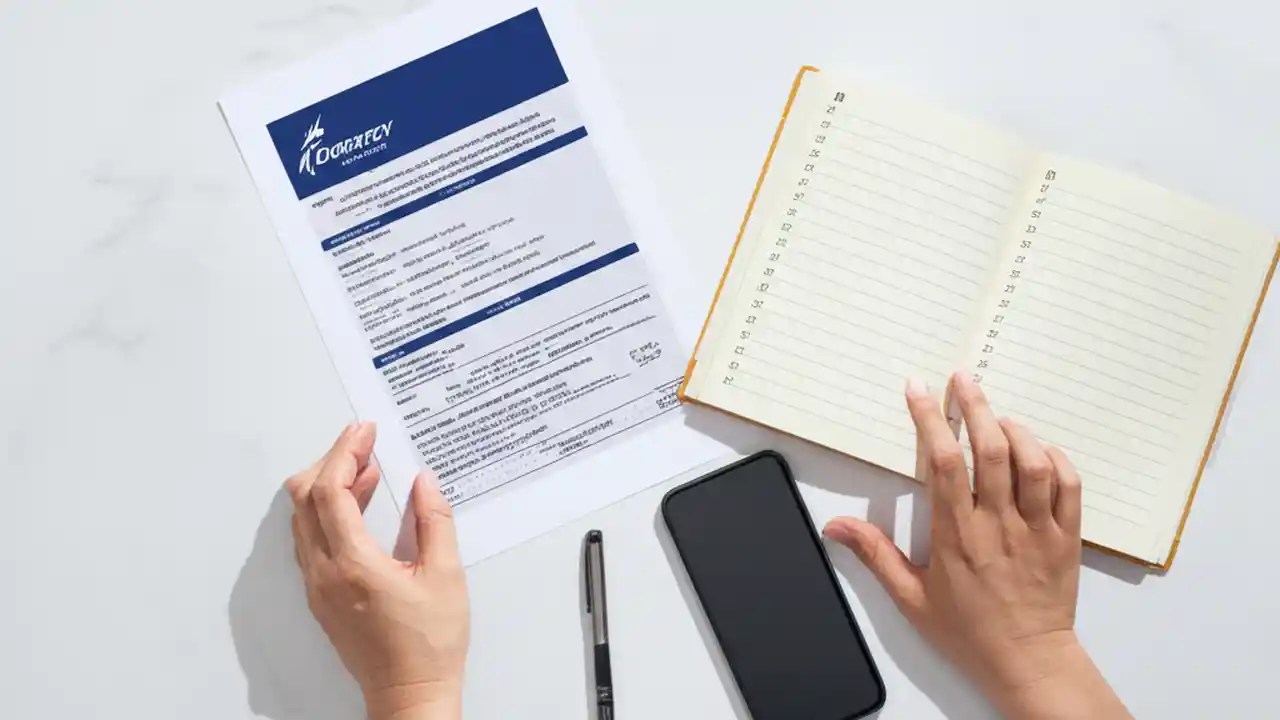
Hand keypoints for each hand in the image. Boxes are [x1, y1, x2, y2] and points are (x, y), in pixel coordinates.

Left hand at [285, 422, 469, 719]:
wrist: (410, 694)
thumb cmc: (429, 646)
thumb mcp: (445, 576)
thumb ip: (434, 522)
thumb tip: (424, 483)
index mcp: (353, 565)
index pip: (330, 492)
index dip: (344, 453)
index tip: (364, 432)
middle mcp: (324, 574)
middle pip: (305, 499)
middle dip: (332, 462)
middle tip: (363, 443)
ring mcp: (318, 587)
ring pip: (304, 519)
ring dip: (328, 487)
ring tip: (365, 471)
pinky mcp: (321, 597)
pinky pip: (311, 540)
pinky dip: (328, 513)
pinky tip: (357, 508)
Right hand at [824, 374, 1128, 718]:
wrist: (1028, 661)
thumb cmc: (967, 631)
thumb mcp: (911, 597)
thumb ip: (875, 554)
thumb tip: (834, 526)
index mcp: (956, 536)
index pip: (942, 463)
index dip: (930, 420)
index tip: (919, 390)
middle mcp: (998, 525)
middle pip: (990, 450)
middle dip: (976, 406)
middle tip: (964, 379)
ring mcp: (1036, 528)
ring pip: (1033, 462)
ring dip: (1016, 430)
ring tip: (998, 416)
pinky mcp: (1065, 536)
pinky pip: (1068, 486)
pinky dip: (1055, 458)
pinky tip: (1038, 449)